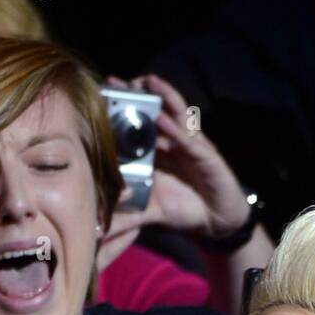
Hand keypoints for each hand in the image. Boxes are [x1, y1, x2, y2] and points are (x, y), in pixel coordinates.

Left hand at [100, 74, 250, 247]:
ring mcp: (190, 143)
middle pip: (154, 109)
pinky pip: (188, 138)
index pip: (137, 122)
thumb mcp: (150, 212)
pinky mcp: (205, 154)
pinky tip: (162, 118)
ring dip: (161, 96)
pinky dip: (175, 128)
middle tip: (116, 82)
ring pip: (175, 113)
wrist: (216, 222)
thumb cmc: (184, 209)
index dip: (121, 108)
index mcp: (157, 150)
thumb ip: (126, 217)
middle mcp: (172, 141)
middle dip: (137, 93)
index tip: (99, 95)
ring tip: (144, 82)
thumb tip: (98, 232)